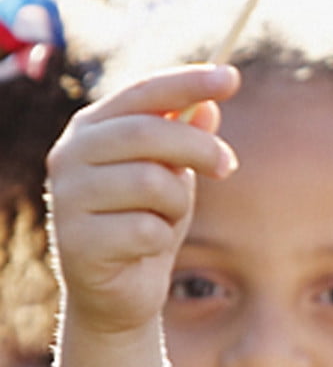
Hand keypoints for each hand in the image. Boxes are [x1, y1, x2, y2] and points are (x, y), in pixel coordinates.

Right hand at [47, 65, 240, 336]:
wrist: (122, 289)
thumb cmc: (147, 220)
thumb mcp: (173, 173)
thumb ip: (185, 137)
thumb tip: (210, 105)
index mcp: (92, 128)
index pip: (142, 92)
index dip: (188, 82)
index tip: (232, 77)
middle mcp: (69, 155)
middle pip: (147, 132)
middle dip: (199, 148)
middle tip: (229, 166)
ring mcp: (67, 198)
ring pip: (150, 182)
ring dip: (177, 203)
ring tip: (166, 218)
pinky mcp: (75, 242)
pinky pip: (145, 229)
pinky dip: (161, 238)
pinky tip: (145, 247)